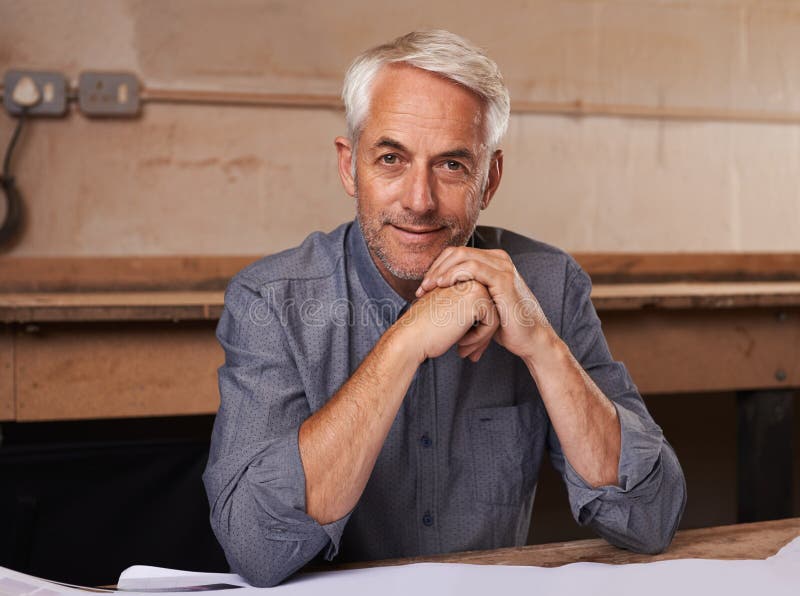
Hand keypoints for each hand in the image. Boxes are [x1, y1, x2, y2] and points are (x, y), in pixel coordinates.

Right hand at [398, 280, 498, 363]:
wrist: (411, 336)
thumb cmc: (426, 331)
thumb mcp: (451, 317)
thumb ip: (469, 315)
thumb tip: (492, 326)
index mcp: (460, 280)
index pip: (482, 306)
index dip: (477, 330)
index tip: (466, 346)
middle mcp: (469, 278)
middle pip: (491, 310)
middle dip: (482, 336)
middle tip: (469, 353)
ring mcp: (474, 285)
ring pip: (495, 316)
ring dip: (482, 339)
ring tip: (465, 351)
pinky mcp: (478, 298)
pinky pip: (493, 323)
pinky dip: (480, 338)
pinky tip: (460, 342)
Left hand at [415, 247, 551, 359]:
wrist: (529, 340)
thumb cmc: (505, 326)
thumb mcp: (481, 304)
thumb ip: (466, 292)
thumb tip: (439, 295)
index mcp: (493, 262)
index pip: (457, 254)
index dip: (437, 267)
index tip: (423, 287)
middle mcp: (499, 259)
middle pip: (457, 252)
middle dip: (435, 268)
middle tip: (422, 287)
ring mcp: (503, 267)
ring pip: (462, 256)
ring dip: (440, 271)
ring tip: (428, 288)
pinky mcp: (504, 279)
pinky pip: (473, 268)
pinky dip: (453, 274)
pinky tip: (442, 286)